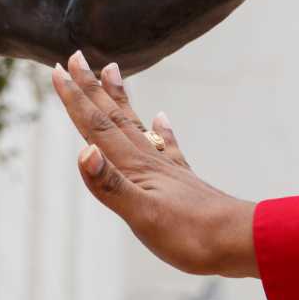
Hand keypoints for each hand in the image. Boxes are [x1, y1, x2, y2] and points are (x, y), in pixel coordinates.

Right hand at [48, 51, 257, 278]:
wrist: (241, 242)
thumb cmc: (192, 235)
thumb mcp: (143, 215)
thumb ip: (111, 185)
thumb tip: (82, 151)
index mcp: (134, 168)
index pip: (97, 128)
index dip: (75, 100)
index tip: (57, 70)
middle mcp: (148, 161)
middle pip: (114, 117)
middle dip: (91, 88)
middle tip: (75, 57)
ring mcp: (168, 169)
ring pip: (136, 126)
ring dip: (120, 99)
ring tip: (111, 69)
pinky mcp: (183, 182)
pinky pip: (167, 147)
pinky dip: (162, 131)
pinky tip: (162, 118)